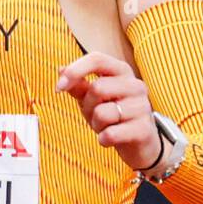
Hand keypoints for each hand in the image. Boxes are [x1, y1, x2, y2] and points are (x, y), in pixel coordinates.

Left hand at [55, 51, 165, 171]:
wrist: (141, 144)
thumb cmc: (115, 117)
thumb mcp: (93, 99)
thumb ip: (79, 85)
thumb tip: (61, 70)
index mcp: (122, 72)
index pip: (97, 59)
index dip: (75, 71)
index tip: (59, 88)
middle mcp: (135, 85)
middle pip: (97, 88)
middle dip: (88, 107)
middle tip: (94, 116)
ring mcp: (142, 107)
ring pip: (102, 113)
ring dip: (96, 125)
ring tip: (106, 127)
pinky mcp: (143, 129)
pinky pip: (111, 134)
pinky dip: (103, 139)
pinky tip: (111, 139)